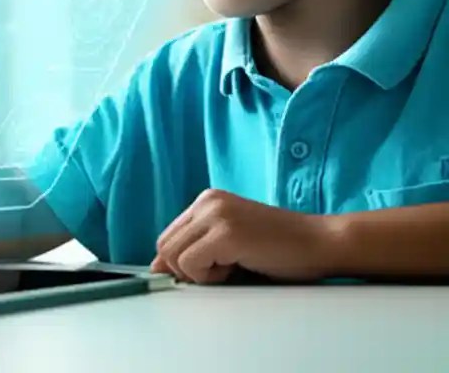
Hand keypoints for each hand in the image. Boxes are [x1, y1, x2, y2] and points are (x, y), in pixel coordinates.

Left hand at [150, 189, 335, 283]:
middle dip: (187, 270)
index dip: (178, 262)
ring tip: (233, 268)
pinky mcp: (225, 232)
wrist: (323, 244)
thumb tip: (156, 268)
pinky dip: (210, 277)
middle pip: (165, 246)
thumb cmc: (282, 250)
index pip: (168, 237)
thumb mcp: (230, 245)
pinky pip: (190, 264)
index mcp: (207, 201)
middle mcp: (207, 201)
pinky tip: (240, 267)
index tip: (204, 274)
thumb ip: (196, 249)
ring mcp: (216, 214)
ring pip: (174, 256)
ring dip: (200, 274)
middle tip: (224, 271)